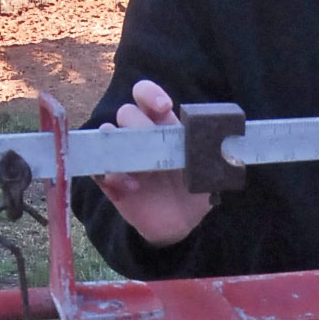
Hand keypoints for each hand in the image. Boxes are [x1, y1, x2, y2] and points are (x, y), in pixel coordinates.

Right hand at [93, 80, 213, 246]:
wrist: (182, 224)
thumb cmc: (194, 191)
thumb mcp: (209, 174)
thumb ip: (211, 159)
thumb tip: (220, 147)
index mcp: (164, 126)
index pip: (148, 97)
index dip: (151, 95)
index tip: (164, 107)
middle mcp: (141, 136)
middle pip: (127, 112)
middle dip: (138, 124)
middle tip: (153, 146)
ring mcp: (124, 156)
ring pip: (107, 133)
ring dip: (121, 148)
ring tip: (142, 172)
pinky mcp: (111, 180)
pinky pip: (98, 169)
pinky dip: (110, 175)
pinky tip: (130, 187)